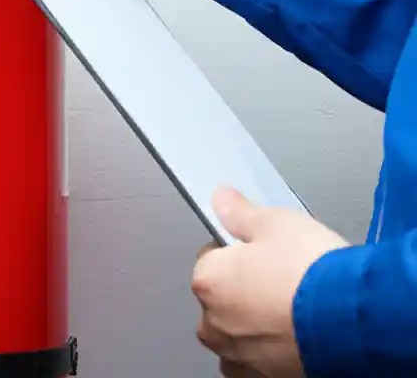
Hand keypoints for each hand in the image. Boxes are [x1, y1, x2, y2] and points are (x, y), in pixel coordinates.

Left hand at [191, 187, 349, 377]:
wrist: (353, 320)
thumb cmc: (314, 274)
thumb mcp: (277, 223)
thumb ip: (242, 213)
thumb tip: (222, 200)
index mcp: (208, 281)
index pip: (211, 258)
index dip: (240, 251)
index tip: (264, 252)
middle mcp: (214, 322)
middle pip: (222, 298)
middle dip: (246, 289)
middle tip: (284, 280)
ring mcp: (238, 353)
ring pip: (235, 334)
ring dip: (254, 324)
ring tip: (291, 311)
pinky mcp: (263, 375)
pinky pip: (253, 363)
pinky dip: (266, 351)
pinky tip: (290, 338)